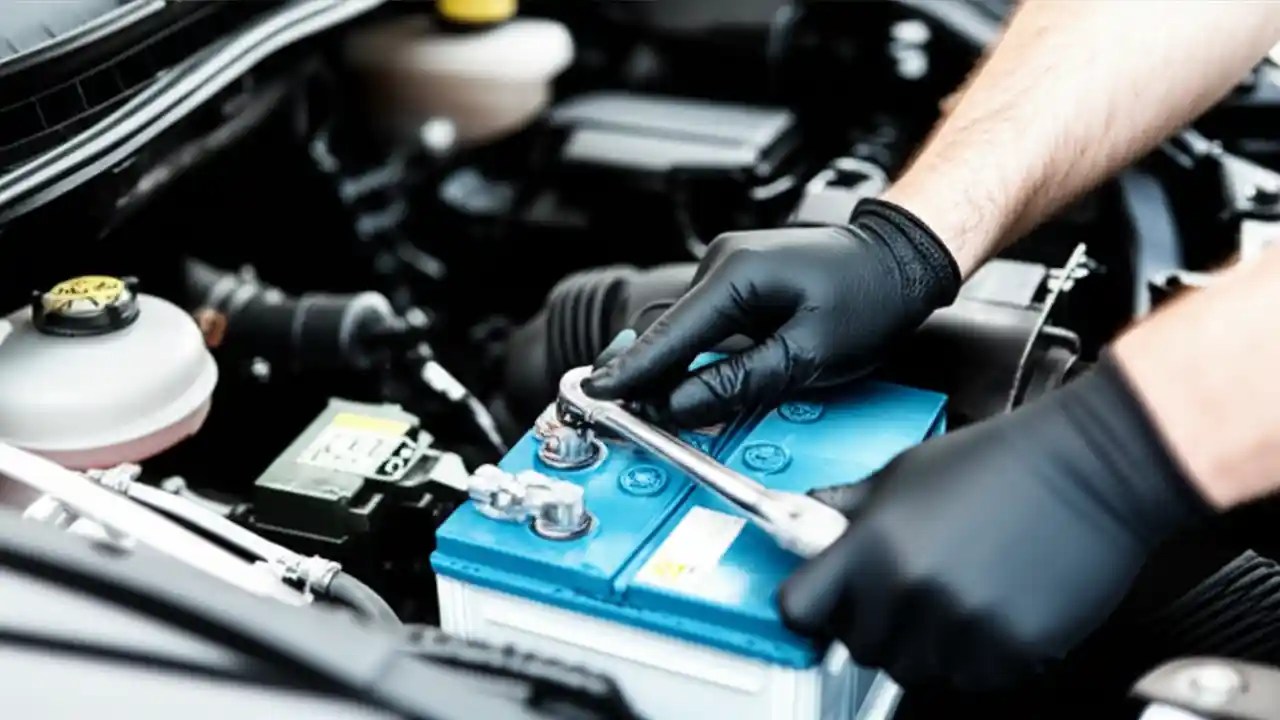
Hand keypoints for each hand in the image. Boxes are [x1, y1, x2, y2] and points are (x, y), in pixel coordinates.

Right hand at [582, 198, 960, 426]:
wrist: (903, 256)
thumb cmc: (871, 297)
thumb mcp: (810, 353)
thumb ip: (740, 381)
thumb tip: (681, 405)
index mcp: (734, 277)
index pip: (668, 336)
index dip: (629, 373)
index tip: (595, 395)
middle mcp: (721, 265)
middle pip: (664, 331)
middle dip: (641, 376)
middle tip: (619, 415)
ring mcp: (729, 269)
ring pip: (681, 328)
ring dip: (667, 367)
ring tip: (648, 408)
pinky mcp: (740, 281)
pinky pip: (702, 322)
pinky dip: (690, 353)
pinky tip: (688, 381)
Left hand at [777, 354, 1211, 690]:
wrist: (1091, 469)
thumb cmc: (1000, 461)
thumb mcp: (906, 470)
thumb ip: (851, 504)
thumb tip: (808, 515)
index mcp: (873, 544)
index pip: (799, 608)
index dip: (812, 608)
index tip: (827, 603)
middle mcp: (910, 589)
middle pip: (859, 647)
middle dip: (877, 626)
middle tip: (910, 593)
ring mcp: (961, 624)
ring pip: (916, 671)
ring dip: (930, 646)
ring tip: (960, 596)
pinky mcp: (1011, 650)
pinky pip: (973, 679)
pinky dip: (980, 658)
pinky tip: (995, 610)